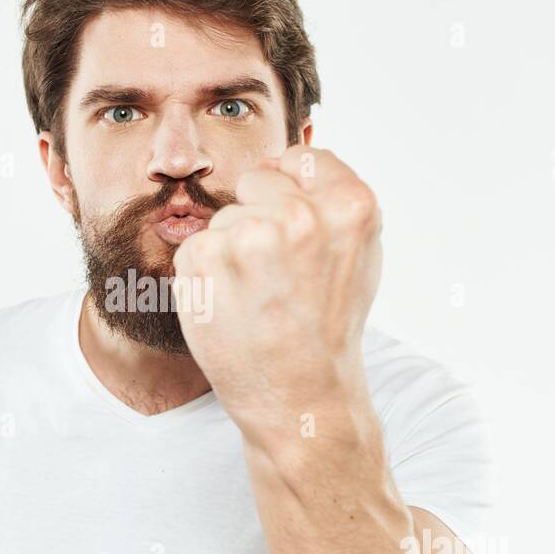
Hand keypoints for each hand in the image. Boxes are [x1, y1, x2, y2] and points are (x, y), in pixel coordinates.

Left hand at [172, 145, 382, 443]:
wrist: (300, 397)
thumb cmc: (328, 327)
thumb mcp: (358, 254)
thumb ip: (331, 202)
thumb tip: (288, 161)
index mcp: (351, 205)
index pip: (301, 157)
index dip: (292, 187)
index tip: (292, 225)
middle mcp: (300, 214)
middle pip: (257, 178)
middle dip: (259, 215)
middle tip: (276, 274)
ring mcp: (248, 236)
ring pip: (224, 217)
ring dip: (231, 250)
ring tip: (257, 297)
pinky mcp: (203, 258)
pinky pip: (196, 246)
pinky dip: (205, 275)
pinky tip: (231, 307)